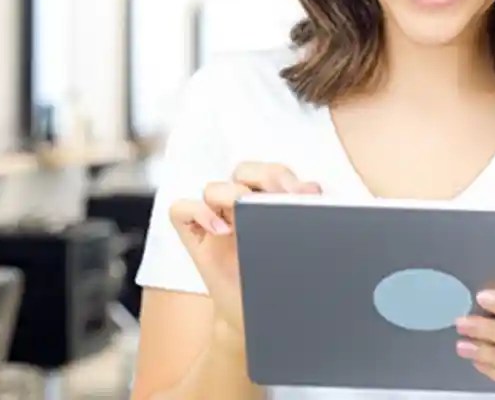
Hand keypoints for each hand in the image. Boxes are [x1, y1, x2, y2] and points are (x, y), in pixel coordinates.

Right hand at [168, 162, 320, 336]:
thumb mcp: (298, 251)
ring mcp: (215, 220)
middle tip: (283, 198)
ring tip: (247, 218)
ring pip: (213, 188)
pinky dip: (199, 212)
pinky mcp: (195, 238)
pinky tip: (221, 231)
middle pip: (244, 171)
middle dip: (265, 178)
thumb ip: (304, 220)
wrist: (258, 322)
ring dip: (231, 196)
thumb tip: (313, 191)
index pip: (271, 172)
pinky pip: (181, 210)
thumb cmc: (278, 285)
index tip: (304, 195)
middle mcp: (239, 207)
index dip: (285, 178)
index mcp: (267, 203)